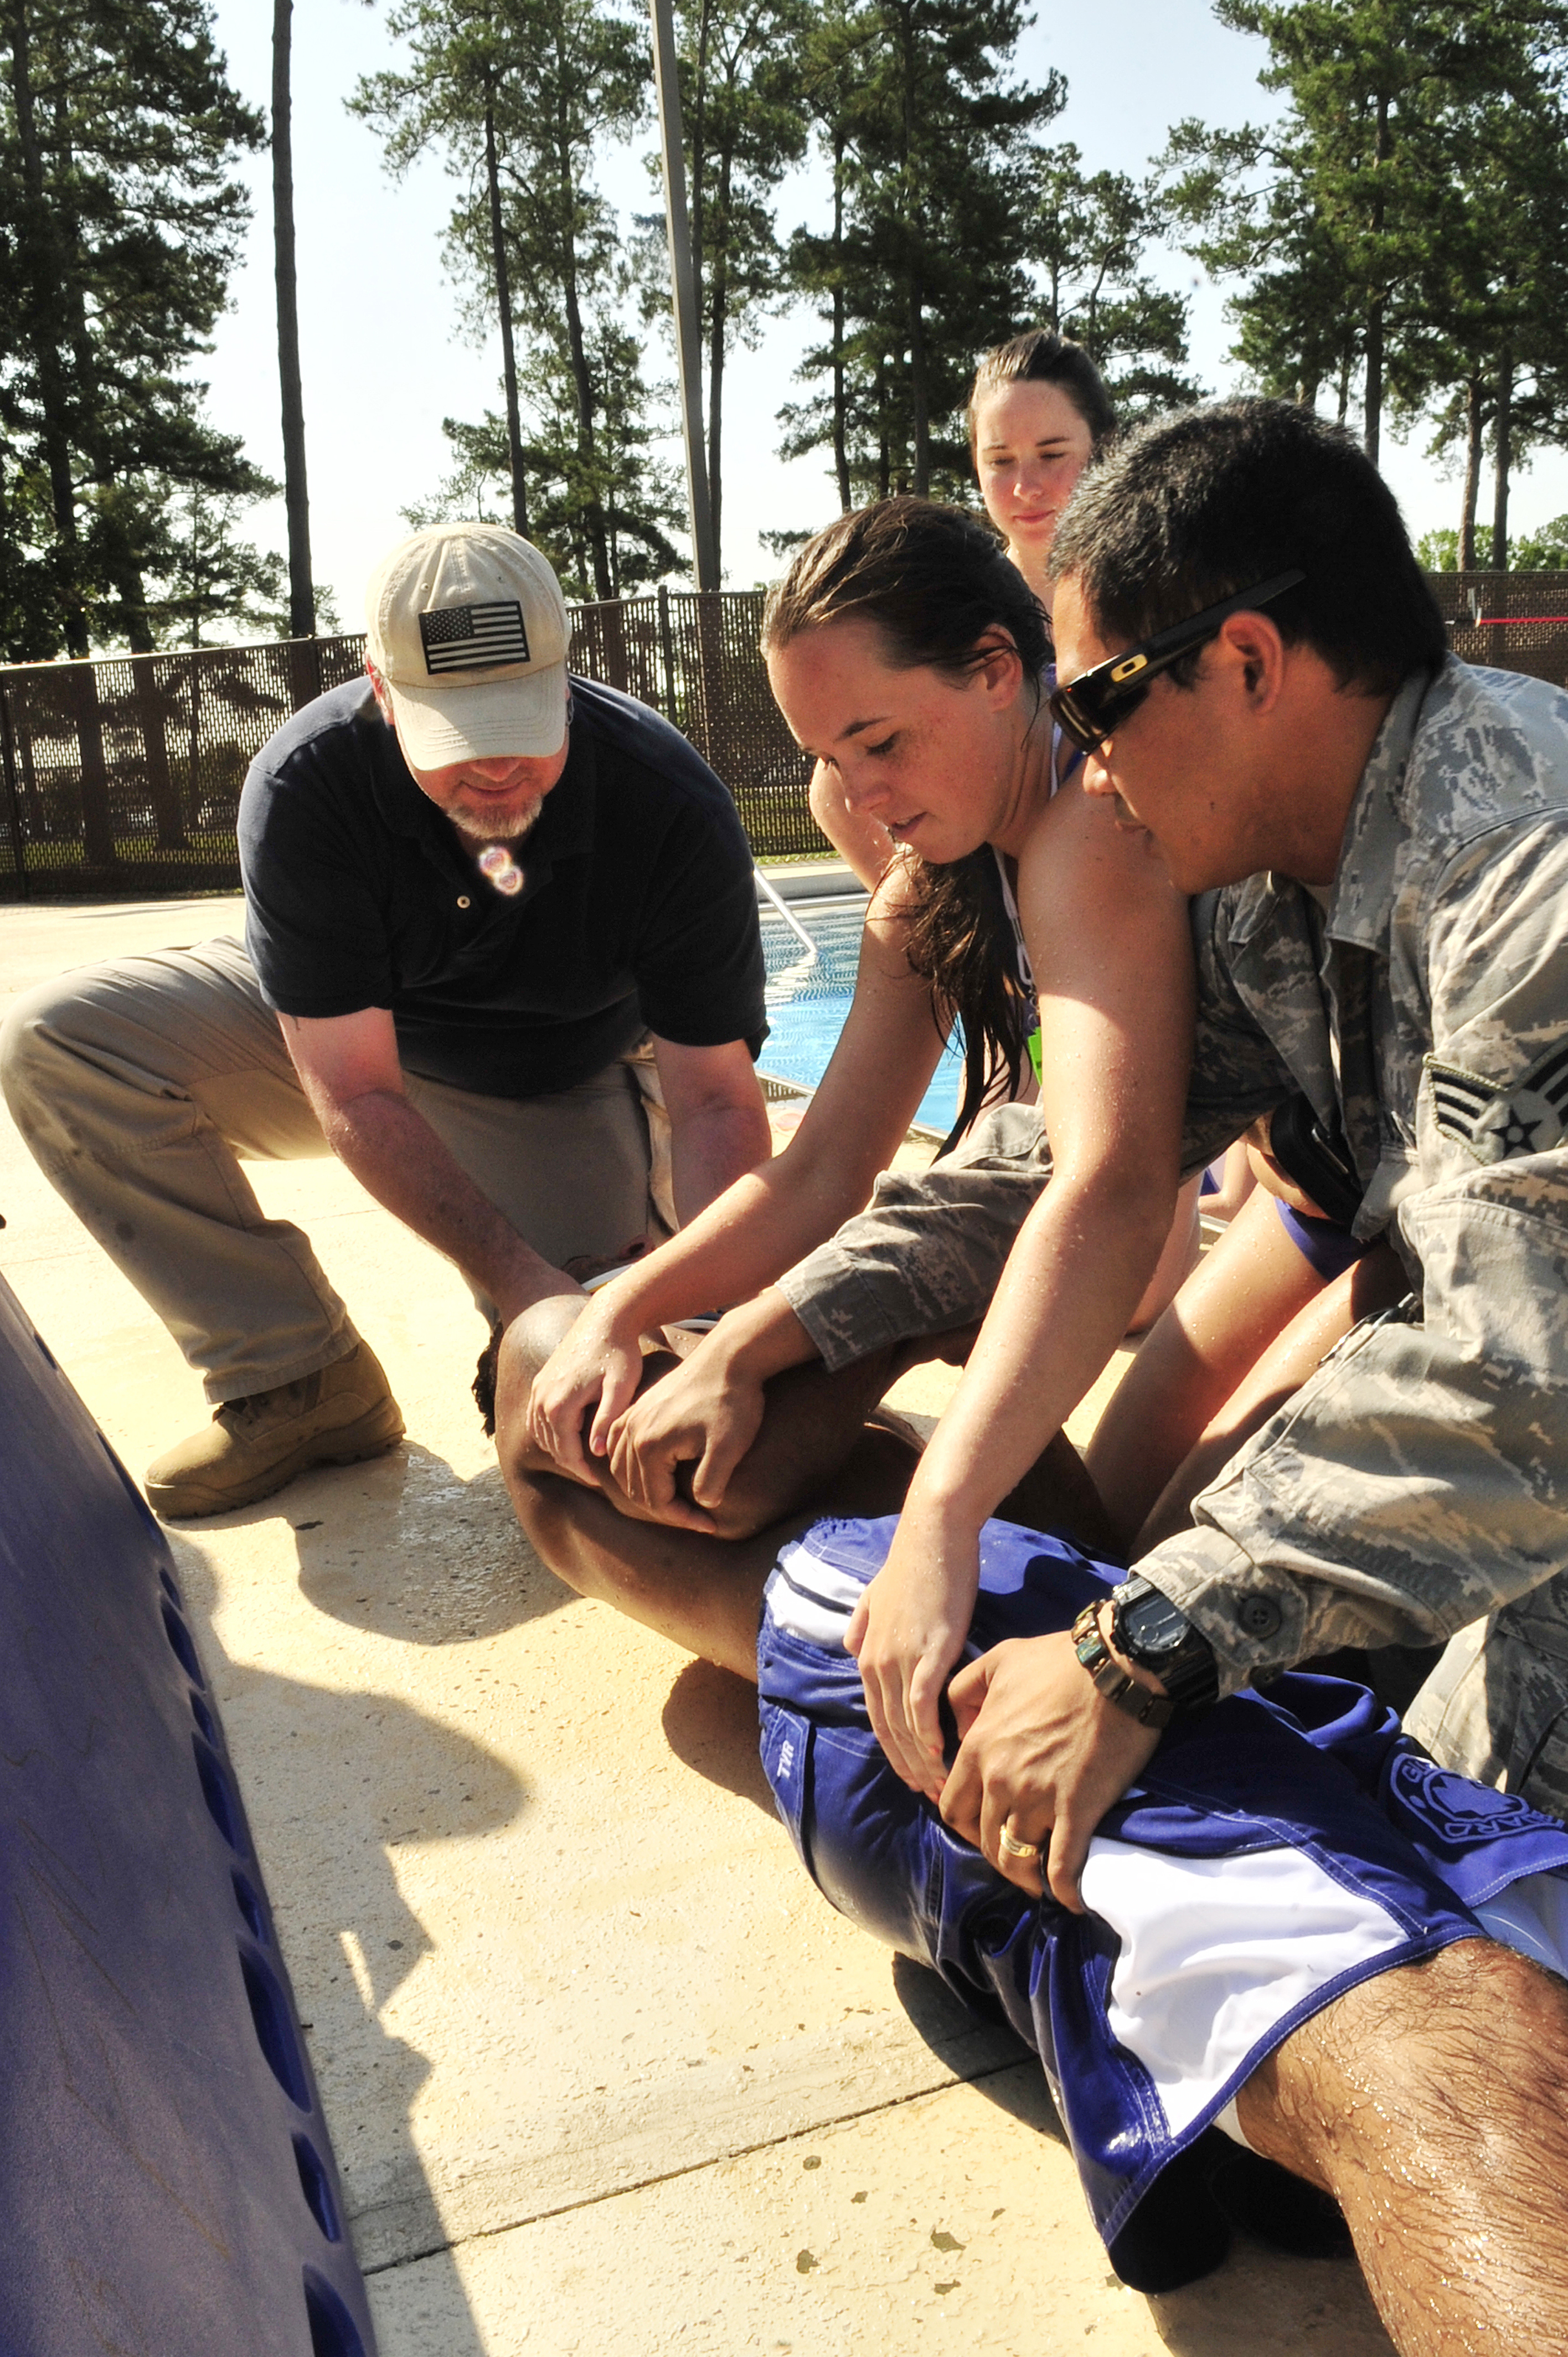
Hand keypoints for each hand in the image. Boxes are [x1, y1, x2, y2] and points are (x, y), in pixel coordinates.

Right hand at [527, 1300, 643, 1481]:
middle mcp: (541, 1397)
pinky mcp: (540, 1380)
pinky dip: (547, 1431)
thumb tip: (595, 1451)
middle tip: (592, 1476)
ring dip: (558, 1447)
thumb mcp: (620, 1388)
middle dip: (570, 1462)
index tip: (599, 1482)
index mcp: (560, 1404)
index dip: (581, 1471)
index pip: (565, 1451)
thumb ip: (606, 1420)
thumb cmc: (620, 1353)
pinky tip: (567, 1436)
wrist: (607, 1318)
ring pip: (540, 1432)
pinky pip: (535, 1416)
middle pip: (551, 1444)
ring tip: (582, 1459)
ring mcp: (538, 1388)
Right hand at [604, 1338, 766, 1529]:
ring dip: (648, 1490)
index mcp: (648, 1445)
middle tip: (698, 1518)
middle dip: (666, 1509)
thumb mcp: (728, 1448)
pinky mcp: (638, 1407)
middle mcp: (631, 1432)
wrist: (731, 1357)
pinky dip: (634, 1467)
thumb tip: (702, 1504)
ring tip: (679, 1502)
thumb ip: (711, 1482)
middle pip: (636, 1489)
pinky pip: (622, 1447)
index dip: (683, 1519)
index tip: (710, 1524)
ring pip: (623, 1470)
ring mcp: (631, 1417)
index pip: (656, 1500)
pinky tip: (658, 1473)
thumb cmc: (732, 1402)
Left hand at [846, 1512, 978, 1803]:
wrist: (933, 1536)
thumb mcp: (875, 1597)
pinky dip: (930, 1733)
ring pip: (906, 1725)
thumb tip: (853, 1647)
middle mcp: (877, 1663)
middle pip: (889, 1730)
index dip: (894, 1751)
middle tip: (928, 1795)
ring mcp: (901, 1659)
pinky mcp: (928, 1652)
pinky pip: (923, 1705)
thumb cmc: (913, 1565)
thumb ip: (862, 1625)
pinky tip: (942, 1755)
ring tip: (940, 1786)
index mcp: (867, 1655)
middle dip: (908, 1766)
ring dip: (923, 1760)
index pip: (877, 1717)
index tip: (912, 1775)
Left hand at [939, 1627, 1160, 1912]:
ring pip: (1015, 1859)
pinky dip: (1065, 1891)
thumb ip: (963, 1690)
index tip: (980, 1827)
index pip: (951, 1807)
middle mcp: (1000, 1779)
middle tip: (1012, 1854)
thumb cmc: (1059, 1660)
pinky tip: (1072, 1900)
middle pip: (981, 1839)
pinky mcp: (1078, 1810)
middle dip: (993, 1853)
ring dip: (1024, 1875)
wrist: (1117, 1666)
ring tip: (1038, 1877)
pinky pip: (1063, 1867)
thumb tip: (956, 1723)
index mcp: (978, 1747)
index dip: (962, 1825)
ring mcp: (1038, 1799)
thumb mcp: (997, 1661)